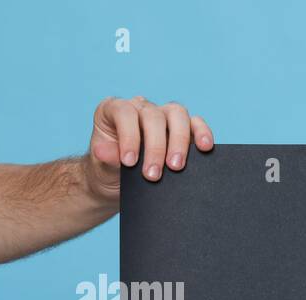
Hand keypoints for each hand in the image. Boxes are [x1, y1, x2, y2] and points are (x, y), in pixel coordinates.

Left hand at [84, 95, 213, 200]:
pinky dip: (202, 133)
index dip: (129, 136)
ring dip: (179, 141)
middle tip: (153, 175)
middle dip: (155, 147)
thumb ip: (105, 157)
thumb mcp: (101, 167)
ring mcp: (163, 116)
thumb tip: (103, 151)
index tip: (130, 162)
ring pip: (177, 114)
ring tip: (176, 167)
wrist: (120, 183)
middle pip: (153, 116)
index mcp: (114, 110)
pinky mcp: (183, 129)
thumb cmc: (108, 171)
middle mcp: (140, 108)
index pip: (125, 113)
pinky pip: (196, 124)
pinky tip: (204, 147)